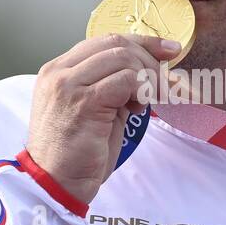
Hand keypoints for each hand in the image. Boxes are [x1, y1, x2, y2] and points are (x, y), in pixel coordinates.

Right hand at [25, 33, 181, 204]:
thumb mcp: (92, 111)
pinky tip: (137, 108)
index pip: (104, 40)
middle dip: (149, 60)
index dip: (142, 42)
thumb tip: (146, 74)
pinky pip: (126, 80)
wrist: (56, 184)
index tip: (169, 50)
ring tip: (144, 104)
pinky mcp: (84, 101)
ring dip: (146, 79)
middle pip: (115, 43)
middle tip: (166, 84)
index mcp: (58, 71)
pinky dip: (141, 91)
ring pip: (123, 58)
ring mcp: (69, 85)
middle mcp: (59, 72)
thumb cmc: (75, 155)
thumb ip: (110, 88)